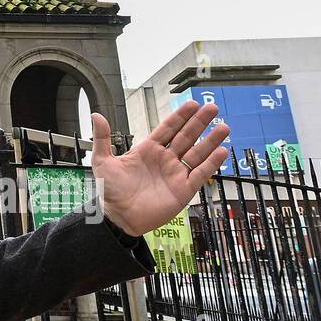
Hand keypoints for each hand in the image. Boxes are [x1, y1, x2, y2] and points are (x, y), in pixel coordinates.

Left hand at [90, 101, 229, 236]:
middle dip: (199, 123)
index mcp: (148, 150)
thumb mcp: (103, 161)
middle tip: (212, 108)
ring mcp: (175, 174)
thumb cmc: (110, 190)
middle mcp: (164, 160)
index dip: (180, 116)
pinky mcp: (183, 191)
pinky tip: (222, 151)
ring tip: (223, 127)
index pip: (168, 129)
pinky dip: (211, 164)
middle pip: (186, 137)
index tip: (192, 104)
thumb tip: (96, 115)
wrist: (117, 216)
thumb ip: (102, 138)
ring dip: (210, 141)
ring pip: (197, 154)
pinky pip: (200, 175)